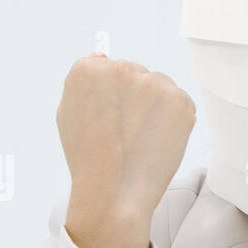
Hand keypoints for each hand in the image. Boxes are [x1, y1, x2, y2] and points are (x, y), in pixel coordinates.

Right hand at [57, 53, 195, 247]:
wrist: (114, 191)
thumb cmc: (87, 159)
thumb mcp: (68, 114)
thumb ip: (84, 84)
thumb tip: (102, 55)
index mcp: (88, 69)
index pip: (107, 69)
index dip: (112, 98)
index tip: (110, 119)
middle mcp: (121, 68)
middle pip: (136, 75)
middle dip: (135, 99)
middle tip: (128, 134)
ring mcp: (153, 83)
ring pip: (159, 88)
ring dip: (156, 108)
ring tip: (143, 140)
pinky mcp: (180, 100)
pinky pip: (180, 104)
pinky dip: (175, 121)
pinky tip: (159, 141)